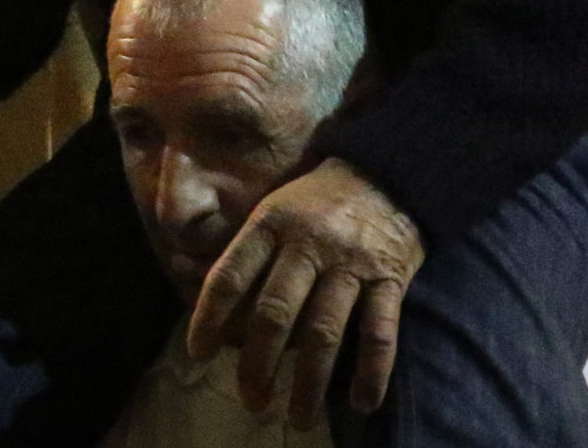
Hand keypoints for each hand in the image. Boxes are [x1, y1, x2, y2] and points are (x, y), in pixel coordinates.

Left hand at [186, 158, 423, 428]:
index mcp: (271, 223)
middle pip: (274, 313)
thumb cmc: (318, 199)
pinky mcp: (390, 278)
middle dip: (258, 364)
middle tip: (251, 400)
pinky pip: (379, 333)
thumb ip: (250, 252)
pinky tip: (360, 403)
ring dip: (309, 382)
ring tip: (296, 418)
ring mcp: (351, 263)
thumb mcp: (275, 207)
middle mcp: (308, 243)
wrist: (389, 170)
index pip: (231, 275)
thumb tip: (219, 310)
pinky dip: (371, 372)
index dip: (209, 316)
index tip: (197, 353)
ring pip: (324, 332)